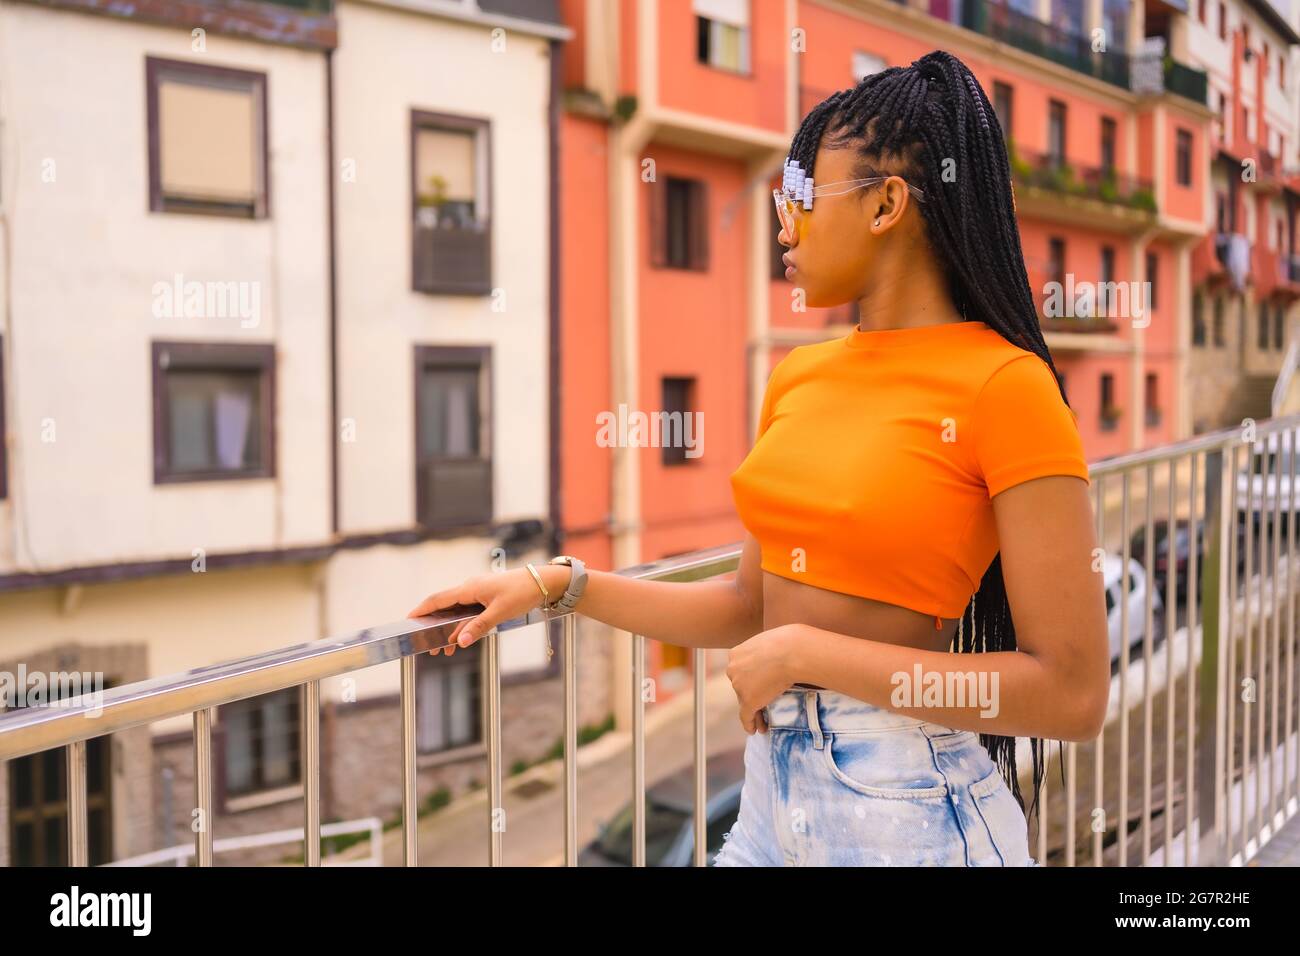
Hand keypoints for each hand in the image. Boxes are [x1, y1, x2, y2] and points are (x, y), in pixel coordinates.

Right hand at [407, 564, 570, 656]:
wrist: (543, 583)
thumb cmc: (523, 593)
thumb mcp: (500, 612)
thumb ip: (479, 627)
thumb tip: (459, 641)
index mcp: (469, 588)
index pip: (438, 599)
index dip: (421, 609)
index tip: (408, 620)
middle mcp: (471, 589)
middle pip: (445, 607)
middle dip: (434, 626)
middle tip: (426, 645)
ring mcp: (479, 593)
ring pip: (457, 612)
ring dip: (450, 630)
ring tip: (443, 650)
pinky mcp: (488, 598)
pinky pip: (469, 613)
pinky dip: (463, 626)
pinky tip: (461, 639)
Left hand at [726, 624, 799, 734]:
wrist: (792, 651)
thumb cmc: (788, 642)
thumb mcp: (770, 640)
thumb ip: (765, 650)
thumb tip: (775, 655)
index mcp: (736, 654)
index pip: (741, 670)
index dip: (749, 680)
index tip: (757, 686)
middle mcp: (733, 670)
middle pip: (741, 686)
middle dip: (751, 695)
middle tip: (762, 706)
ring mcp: (739, 686)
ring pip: (745, 702)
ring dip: (754, 712)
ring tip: (761, 723)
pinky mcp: (749, 701)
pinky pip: (746, 715)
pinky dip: (750, 723)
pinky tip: (753, 730)